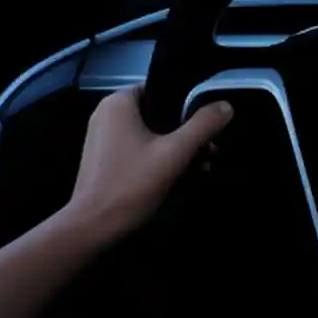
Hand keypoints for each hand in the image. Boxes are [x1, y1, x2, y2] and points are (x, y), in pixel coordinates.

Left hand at [62, 85, 232, 242]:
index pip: (163, 89)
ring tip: (201, 168)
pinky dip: (159, 159)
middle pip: (160, 114)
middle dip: (188, 133)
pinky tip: (179, 178)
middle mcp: (107, 113)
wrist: (91, 228)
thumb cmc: (131, 184)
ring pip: (152, 134)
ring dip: (177, 149)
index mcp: (119, 102)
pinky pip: (139, 149)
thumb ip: (203, 126)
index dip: (190, 104)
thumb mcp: (174, 154)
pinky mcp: (104, 159)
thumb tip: (226, 105)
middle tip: (210, 152)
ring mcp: (103, 137)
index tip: (210, 125)